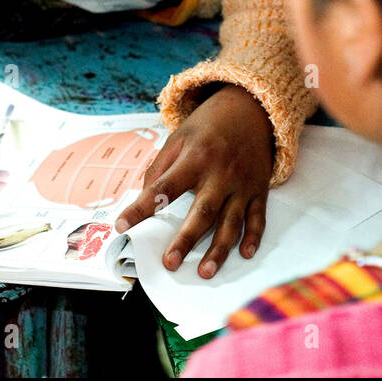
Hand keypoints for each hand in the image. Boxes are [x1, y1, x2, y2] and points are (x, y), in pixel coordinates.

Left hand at [115, 85, 273, 278]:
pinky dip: (253, 237)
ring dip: (219, 249)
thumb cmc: (208, 126)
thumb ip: (160, 167)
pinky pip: (257, 218)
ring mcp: (242, 184)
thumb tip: (144, 198)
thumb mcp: (178, 137)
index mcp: (195, 158)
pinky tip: (245, 254)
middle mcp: (220, 173)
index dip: (141, 207)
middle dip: (186, 239)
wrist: (250, 108)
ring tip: (205, 272)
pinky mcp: (259, 190)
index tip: (122, 225)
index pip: (164, 187)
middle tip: (169, 263)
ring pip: (231, 222)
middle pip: (202, 212)